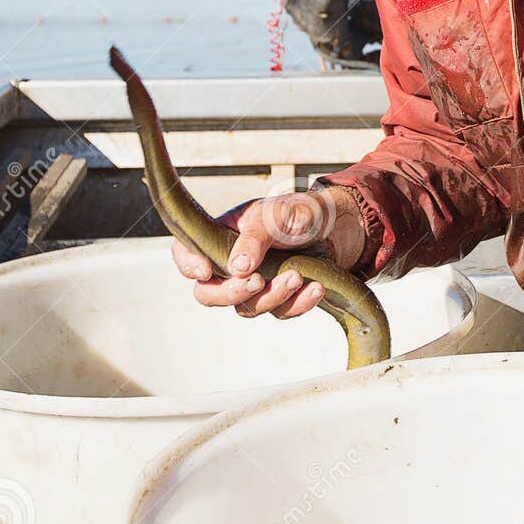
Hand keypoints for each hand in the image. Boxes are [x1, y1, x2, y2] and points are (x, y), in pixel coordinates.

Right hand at [169, 186, 366, 319]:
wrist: (337, 226)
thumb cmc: (300, 212)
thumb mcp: (276, 214)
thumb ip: (255, 237)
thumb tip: (236, 268)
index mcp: (221, 236)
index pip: (186, 252)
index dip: (187, 264)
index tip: (204, 271)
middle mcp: (232, 264)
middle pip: (209, 293)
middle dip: (231, 293)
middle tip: (256, 281)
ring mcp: (255, 284)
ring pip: (247, 308)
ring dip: (272, 296)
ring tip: (296, 276)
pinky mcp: (280, 298)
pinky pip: (281, 312)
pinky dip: (298, 303)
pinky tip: (315, 287)